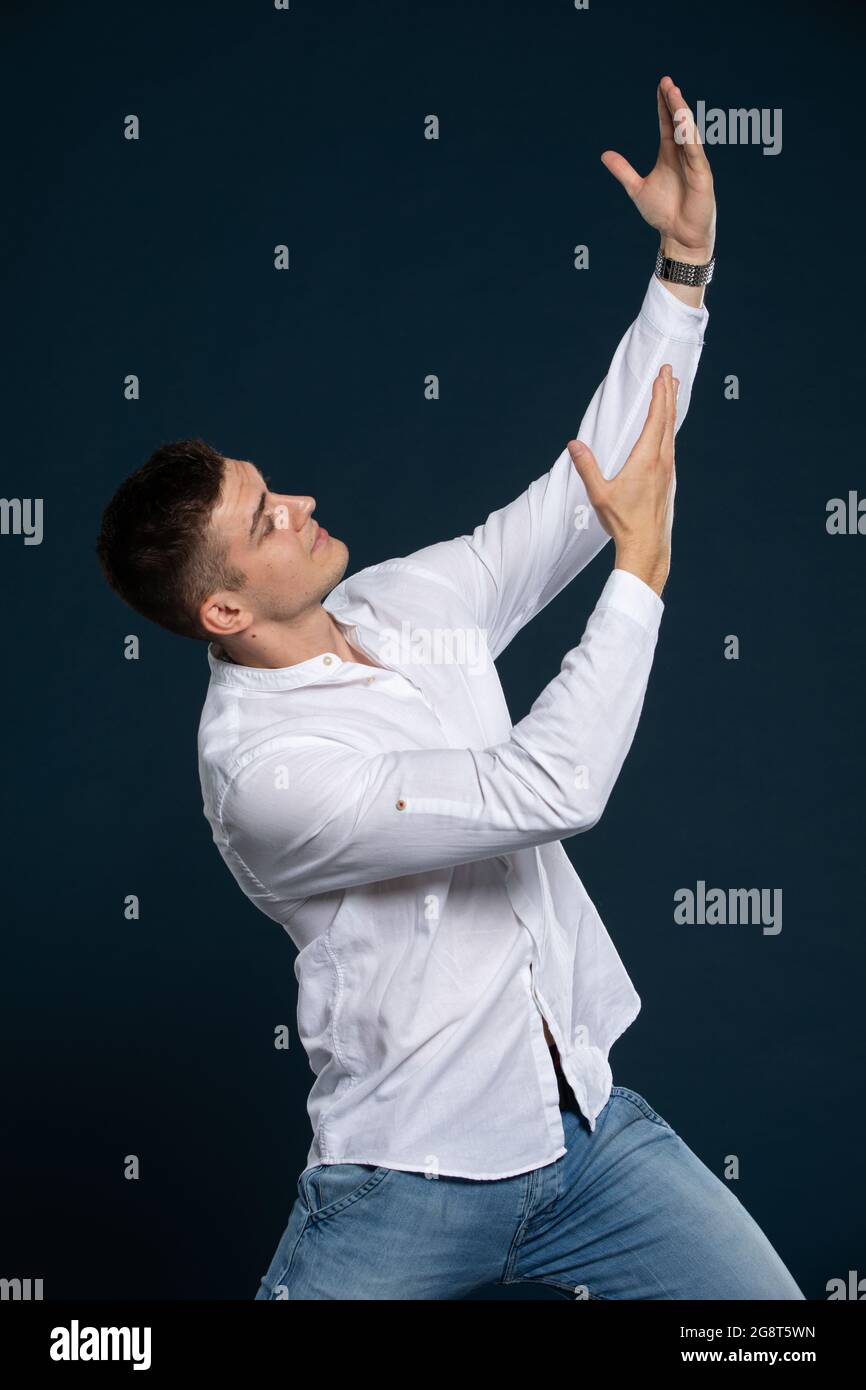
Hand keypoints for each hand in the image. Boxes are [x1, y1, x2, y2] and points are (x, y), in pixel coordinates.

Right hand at [567, 364, 677, 596]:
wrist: (647, 546)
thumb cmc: (623, 522)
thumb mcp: (599, 493)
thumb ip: (586, 466)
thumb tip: (573, 444)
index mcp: (647, 459)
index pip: (656, 417)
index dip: (660, 392)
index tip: (663, 373)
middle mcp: (662, 460)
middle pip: (668, 419)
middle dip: (668, 393)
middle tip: (670, 372)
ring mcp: (668, 470)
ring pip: (672, 432)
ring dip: (670, 410)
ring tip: (671, 394)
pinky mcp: (668, 479)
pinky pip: (671, 445)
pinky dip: (669, 429)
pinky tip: (666, 431)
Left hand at [601, 76, 715, 263]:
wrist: (679, 236)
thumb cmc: (663, 213)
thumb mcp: (637, 188)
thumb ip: (623, 171)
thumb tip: (605, 154)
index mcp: (670, 154)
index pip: (667, 124)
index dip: (663, 105)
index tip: (660, 85)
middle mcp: (683, 155)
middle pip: (678, 122)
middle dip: (673, 102)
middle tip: (667, 82)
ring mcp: (694, 163)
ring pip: (688, 133)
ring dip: (681, 113)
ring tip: (675, 94)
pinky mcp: (702, 175)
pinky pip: (695, 152)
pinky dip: (689, 137)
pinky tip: (684, 122)